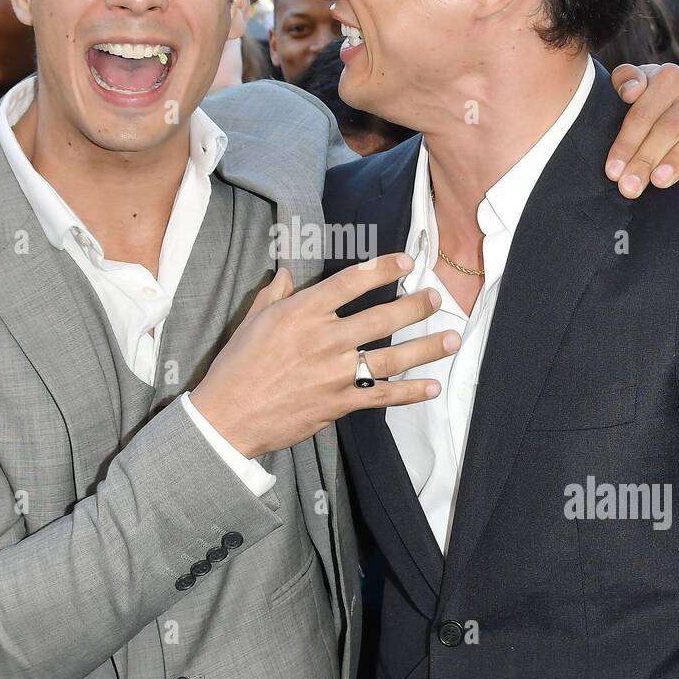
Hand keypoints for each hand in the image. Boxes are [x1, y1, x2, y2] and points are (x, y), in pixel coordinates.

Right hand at [190, 252, 459, 459]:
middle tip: (436, 297)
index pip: (350, 283)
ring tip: (451, 337)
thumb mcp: (252, 320)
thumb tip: (287, 270)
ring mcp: (334, 374)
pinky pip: (381, 397)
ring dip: (425, 348)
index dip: (382, 269)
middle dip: (414, 306)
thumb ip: (276, 293)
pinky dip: (409, 392)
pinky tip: (431, 387)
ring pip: (390, 357)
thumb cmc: (236, 365)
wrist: (226, 416)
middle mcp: (323, 340)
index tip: (406, 261)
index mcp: (302, 313)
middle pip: (380, 317)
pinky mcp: (338, 404)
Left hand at [605, 62, 678, 198]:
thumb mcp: (640, 87)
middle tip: (630, 187)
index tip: (612, 172)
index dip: (625, 143)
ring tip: (660, 181)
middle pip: (668, 127)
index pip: (642, 114)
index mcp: (668, 77)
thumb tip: (630, 92)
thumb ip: (626, 80)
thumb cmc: (660, 104)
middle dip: (646, 159)